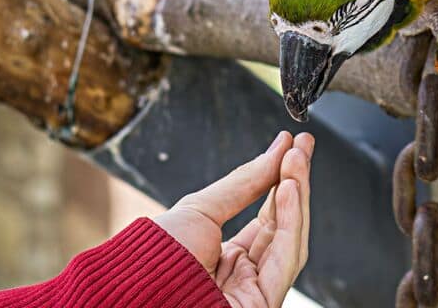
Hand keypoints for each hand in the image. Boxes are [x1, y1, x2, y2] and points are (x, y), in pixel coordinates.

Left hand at [154, 131, 313, 307]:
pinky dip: (292, 221)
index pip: (266, 217)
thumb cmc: (151, 261)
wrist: (133, 294)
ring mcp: (254, 290)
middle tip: (303, 145)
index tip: (292, 147)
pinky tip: (289, 189)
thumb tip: (275, 151)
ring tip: (296, 159)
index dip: (281, 180)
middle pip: (282, 225)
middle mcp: (242, 275)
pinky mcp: (262, 301)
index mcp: (224, 259)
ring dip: (296, 195)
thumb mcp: (198, 211)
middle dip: (294, 181)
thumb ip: (242, 184)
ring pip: (290, 240)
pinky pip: (285, 259)